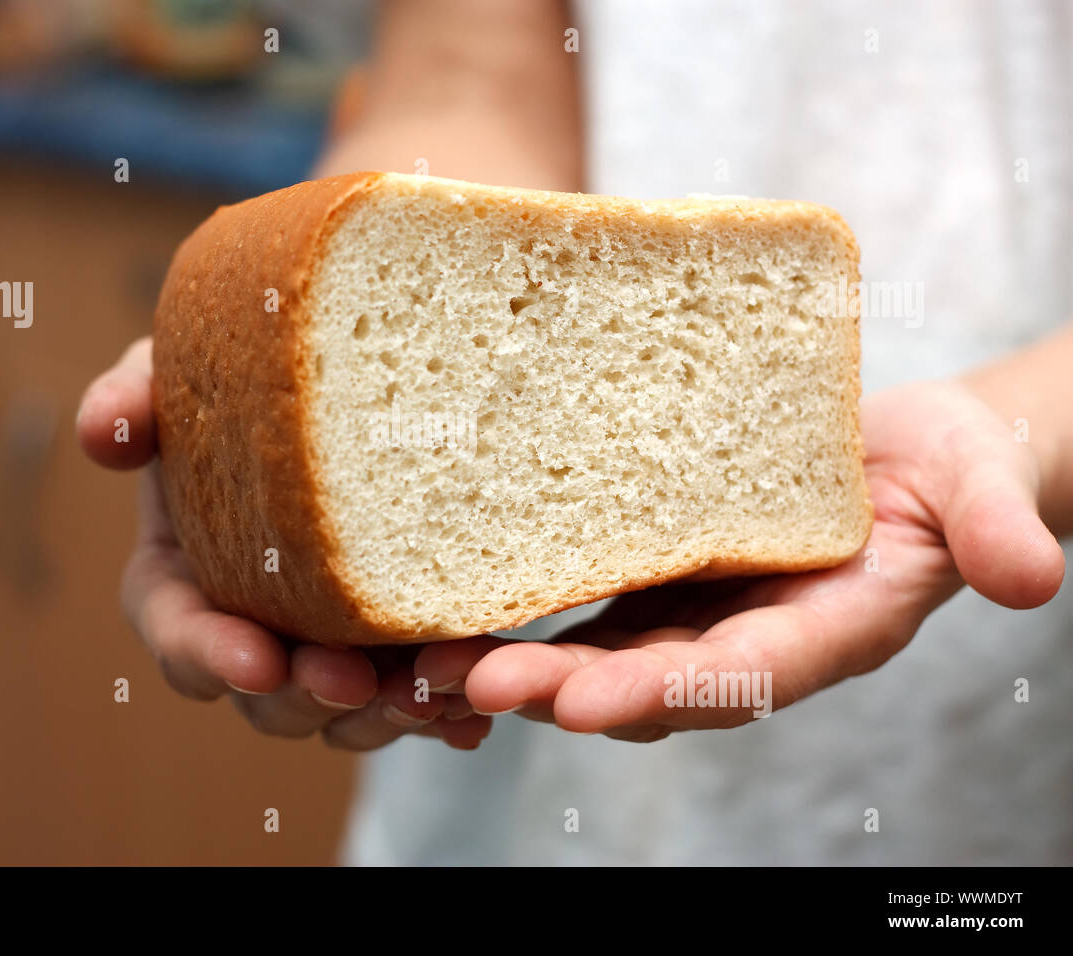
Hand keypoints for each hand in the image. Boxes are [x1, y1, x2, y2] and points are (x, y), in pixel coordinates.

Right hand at [77, 337, 491, 750]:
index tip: (256, 658)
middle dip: (307, 697)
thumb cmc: (245, 382)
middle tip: (352, 679)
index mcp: (185, 579)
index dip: (210, 656)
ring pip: (344, 716)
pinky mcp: (391, 653)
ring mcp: (324, 649)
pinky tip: (473, 717)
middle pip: (265, 697)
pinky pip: (413, 702)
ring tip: (435, 690)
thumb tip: (100, 433)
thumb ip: (137, 394)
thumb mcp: (183, 371)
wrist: (341, 387)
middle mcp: (253, 628)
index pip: (179, 636)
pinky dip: (441, 716)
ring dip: (386, 716)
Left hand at [415, 380, 1065, 741]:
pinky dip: (518, 615)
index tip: (593, 703)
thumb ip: (994, 530)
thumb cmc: (943, 468)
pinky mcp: (653, 575)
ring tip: (424, 663)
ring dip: (513, 663)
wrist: (898, 451)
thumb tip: (1032, 577)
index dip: (670, 694)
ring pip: (596, 653)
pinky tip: (447, 607)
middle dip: (559, 689)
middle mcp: (742, 639)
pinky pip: (583, 604)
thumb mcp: (978, 484)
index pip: (742, 677)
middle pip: (644, 681)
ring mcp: (692, 614)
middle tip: (469, 681)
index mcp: (820, 632)